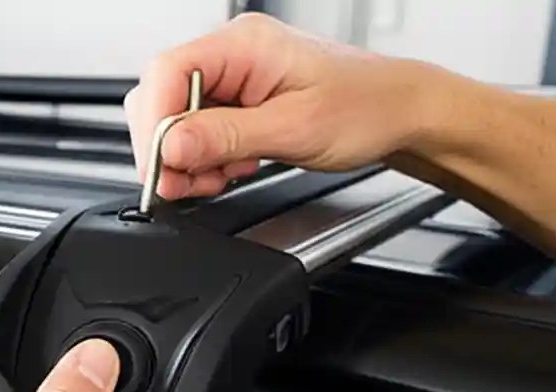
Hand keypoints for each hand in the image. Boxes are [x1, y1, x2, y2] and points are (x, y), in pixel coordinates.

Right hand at [125, 12, 437, 198]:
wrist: (401, 113)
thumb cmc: (366, 107)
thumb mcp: (293, 129)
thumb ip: (225, 137)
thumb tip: (170, 147)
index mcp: (243, 44)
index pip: (167, 73)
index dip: (154, 123)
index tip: (160, 165)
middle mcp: (232, 54)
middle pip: (162, 97)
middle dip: (168, 148)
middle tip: (184, 183)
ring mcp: (233, 77)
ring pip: (177, 119)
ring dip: (187, 158)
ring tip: (219, 177)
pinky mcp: (237, 100)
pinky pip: (199, 129)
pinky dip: (205, 158)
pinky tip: (231, 168)